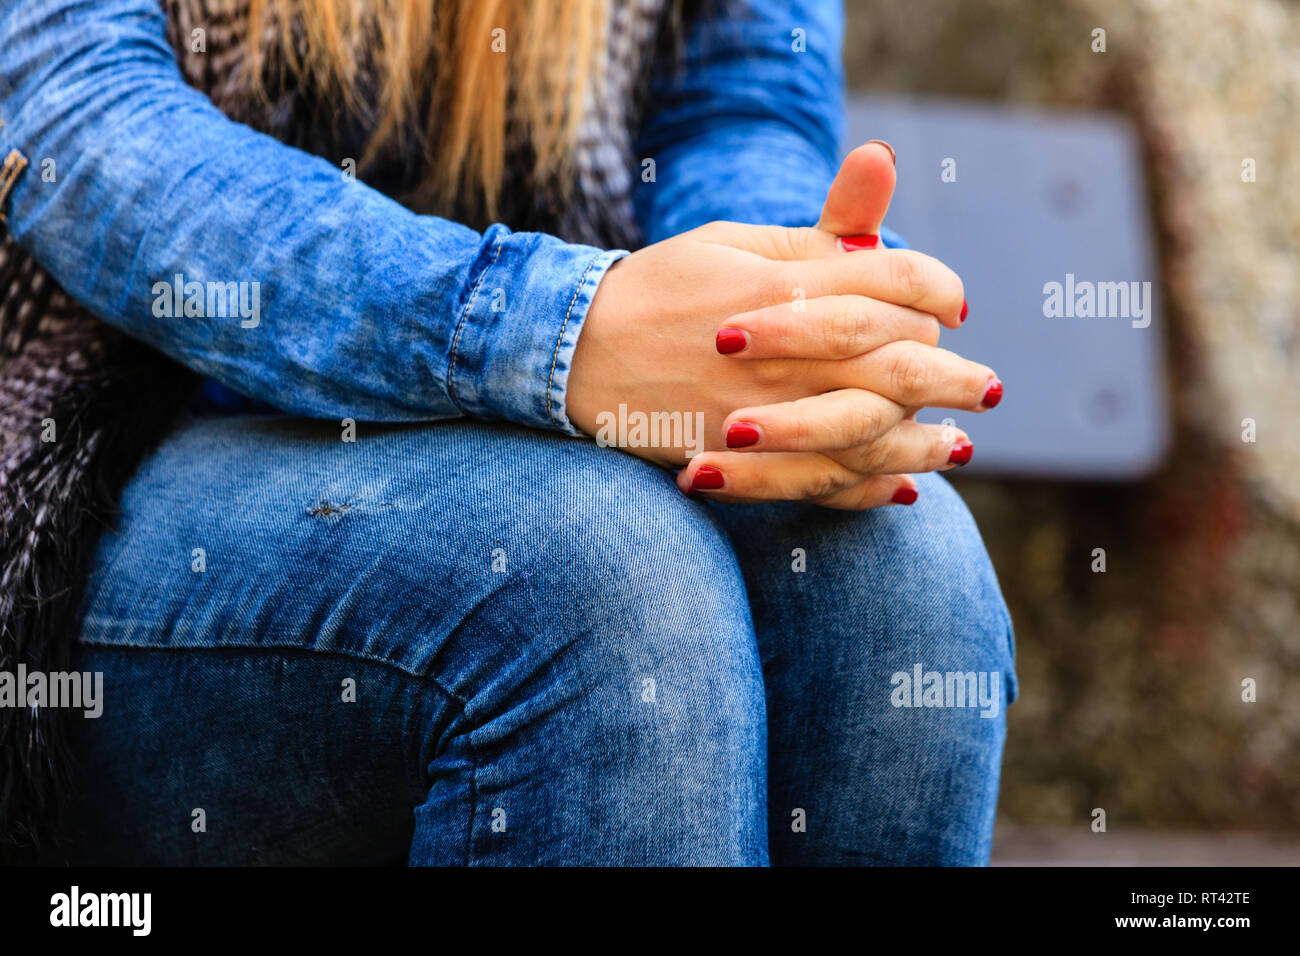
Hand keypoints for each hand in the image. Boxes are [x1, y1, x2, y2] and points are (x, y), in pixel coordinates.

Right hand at [567, 142, 999, 507]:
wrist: (575, 353)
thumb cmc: (659, 288)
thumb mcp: (732, 240)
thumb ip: (816, 228)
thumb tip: (884, 163)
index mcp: (785, 284)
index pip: (897, 279)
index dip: (938, 289)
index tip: (953, 305)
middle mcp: (787, 351)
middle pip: (903, 360)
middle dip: (956, 375)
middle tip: (988, 387)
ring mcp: (766, 412)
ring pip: (875, 431)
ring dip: (927, 441)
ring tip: (958, 446)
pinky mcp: (743, 460)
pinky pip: (820, 484)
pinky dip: (866, 490)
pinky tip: (899, 489)